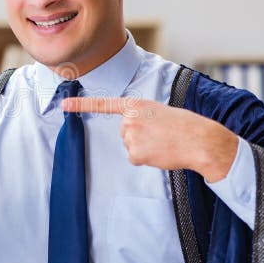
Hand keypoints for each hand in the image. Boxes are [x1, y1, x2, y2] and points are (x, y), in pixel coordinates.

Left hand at [61, 97, 237, 182]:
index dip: (81, 105)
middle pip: (124, 132)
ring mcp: (130, 136)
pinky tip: (161, 152)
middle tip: (160, 134)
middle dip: (139, 136)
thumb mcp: (158, 111)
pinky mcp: (135, 153)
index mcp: (136, 104)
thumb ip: (140, 116)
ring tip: (163, 142)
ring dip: (144, 148)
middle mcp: (129, 118)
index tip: (64, 104)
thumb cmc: (183, 125)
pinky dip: (147, 159)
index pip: (104, 104)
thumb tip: (129, 131)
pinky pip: (135, 159)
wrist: (200, 140)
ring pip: (130, 147)